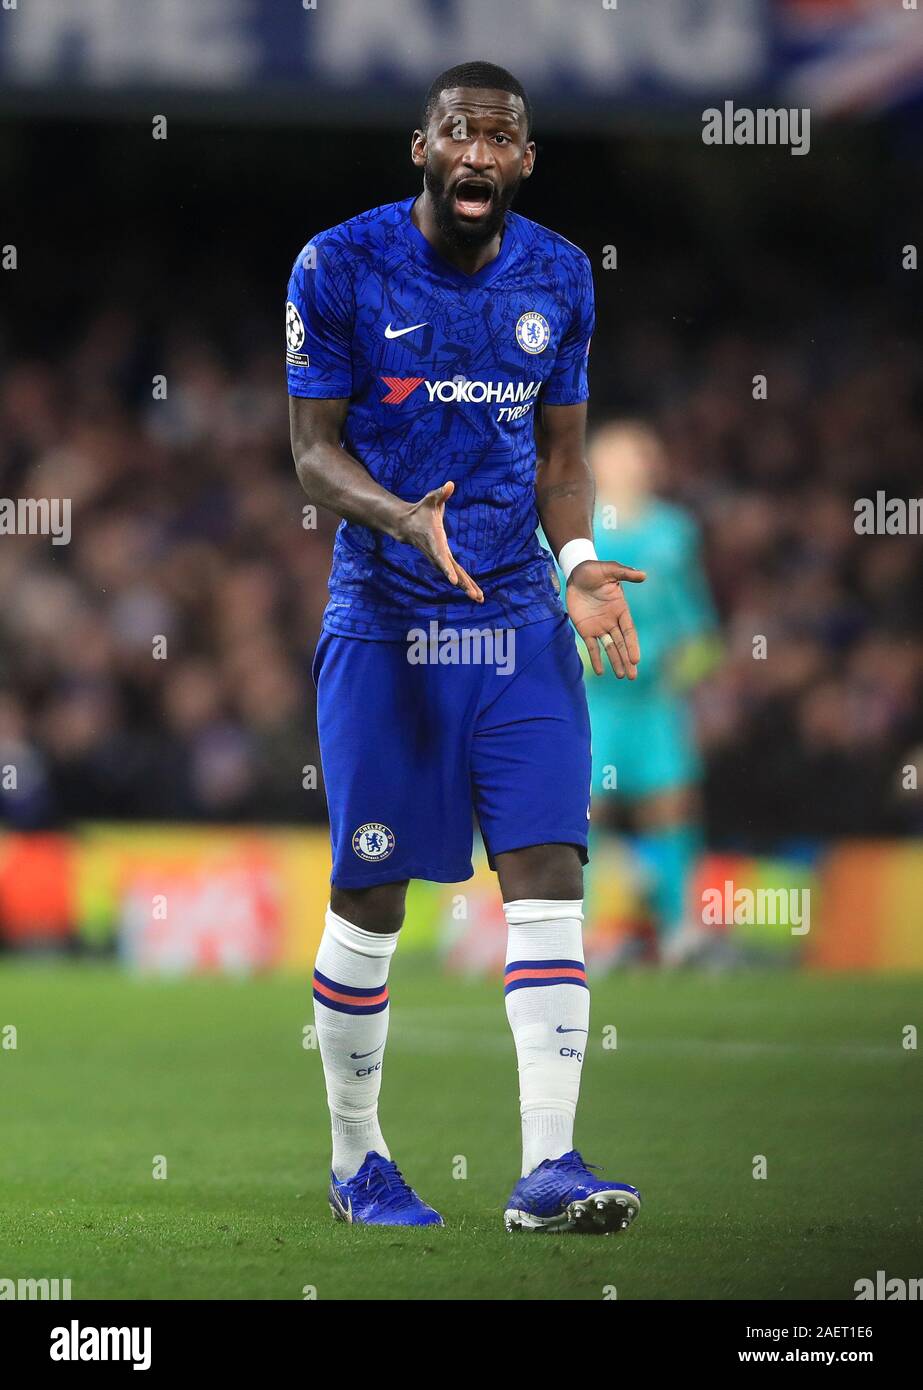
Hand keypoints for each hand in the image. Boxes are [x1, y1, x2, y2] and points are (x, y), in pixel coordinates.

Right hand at [396, 481, 483, 603]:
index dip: (448, 569)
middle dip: (463, 584)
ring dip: (467, 587)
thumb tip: (450, 484)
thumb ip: (440, 493)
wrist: (407, 525)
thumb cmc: (421, 511)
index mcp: (435, 542)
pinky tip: (475, 592)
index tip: (453, 581)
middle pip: (452, 572)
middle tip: (475, 596)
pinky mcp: (444, 561)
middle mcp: (438, 554)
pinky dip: (465, 583)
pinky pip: (456, 574)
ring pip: (455, 576)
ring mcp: (440, 559)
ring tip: (480, 599)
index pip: (442, 558)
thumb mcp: (430, 500)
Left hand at [566, 558, 645, 677]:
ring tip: (620, 676)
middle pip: (621, 644)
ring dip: (615, 662)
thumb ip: (625, 574)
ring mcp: (599, 627)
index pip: (628, 631)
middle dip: (626, 659)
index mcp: (621, 610)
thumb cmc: (595, 571)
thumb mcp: (610, 570)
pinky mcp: (585, 629)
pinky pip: (591, 647)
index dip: (632, 645)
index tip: (635, 659)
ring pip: (609, 648)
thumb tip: (643, 575)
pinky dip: (595, 659)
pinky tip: (600, 671)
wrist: (577, 574)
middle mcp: (612, 621)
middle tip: (632, 676)